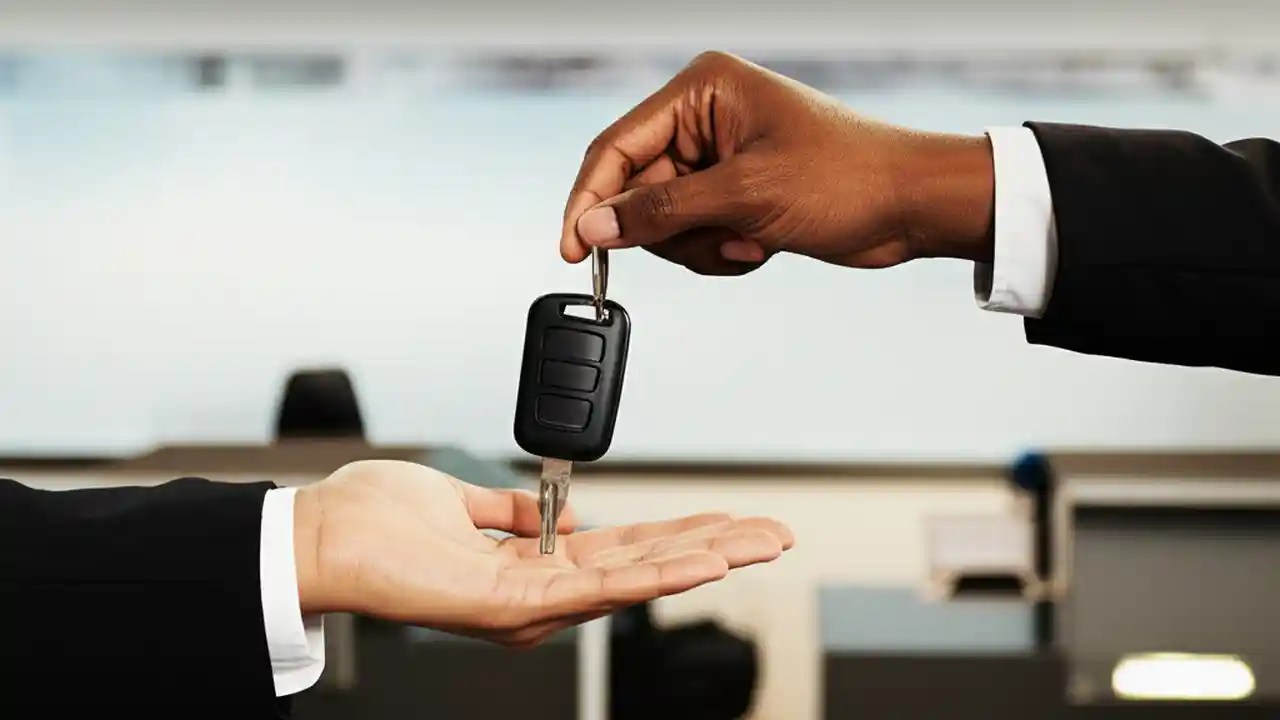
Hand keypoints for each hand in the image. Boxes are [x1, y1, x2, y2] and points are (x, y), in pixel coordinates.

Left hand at [291, 460, 791, 647]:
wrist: (318, 535)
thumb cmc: (375, 521)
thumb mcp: (460, 500)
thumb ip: (511, 511)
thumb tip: (554, 509)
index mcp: (532, 566)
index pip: (625, 550)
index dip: (682, 536)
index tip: (730, 521)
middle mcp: (538, 593)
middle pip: (645, 566)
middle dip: (715, 548)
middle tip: (775, 533)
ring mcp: (529, 605)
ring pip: (636, 579)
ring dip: (704, 558)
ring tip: (759, 542)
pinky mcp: (512, 606)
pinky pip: (597, 586)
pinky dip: (656, 572)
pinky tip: (700, 560)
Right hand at [561, 51, 995, 274]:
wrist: (910, 205)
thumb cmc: (845, 178)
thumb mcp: (746, 195)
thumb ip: (661, 211)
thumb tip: (593, 226)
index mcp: (701, 91)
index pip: (616, 147)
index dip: (588, 201)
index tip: (573, 250)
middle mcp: (703, 118)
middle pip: (636, 190)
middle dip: (670, 232)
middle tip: (718, 242)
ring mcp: (718, 158)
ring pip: (663, 222)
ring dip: (700, 246)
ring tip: (749, 243)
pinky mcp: (733, 193)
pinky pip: (693, 235)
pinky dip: (719, 253)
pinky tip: (759, 247)